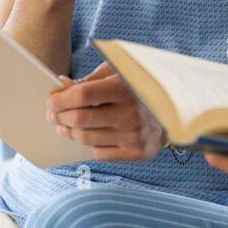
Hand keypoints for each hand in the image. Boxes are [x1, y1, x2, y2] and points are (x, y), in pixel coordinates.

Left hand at [47, 62, 164, 161]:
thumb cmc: (138, 88)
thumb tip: (61, 85)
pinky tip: (88, 135)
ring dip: (68, 132)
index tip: (51, 100)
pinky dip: (89, 144)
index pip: (82, 95)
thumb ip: (89, 80)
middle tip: (52, 114)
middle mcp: (132, 114)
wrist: (176, 112)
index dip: (60, 99)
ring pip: (86, 138)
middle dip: (59, 117)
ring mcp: (136, 136)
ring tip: (63, 125)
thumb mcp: (118, 74)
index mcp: (126, 88)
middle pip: (80, 120)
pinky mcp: (139, 153)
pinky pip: (100, 153)